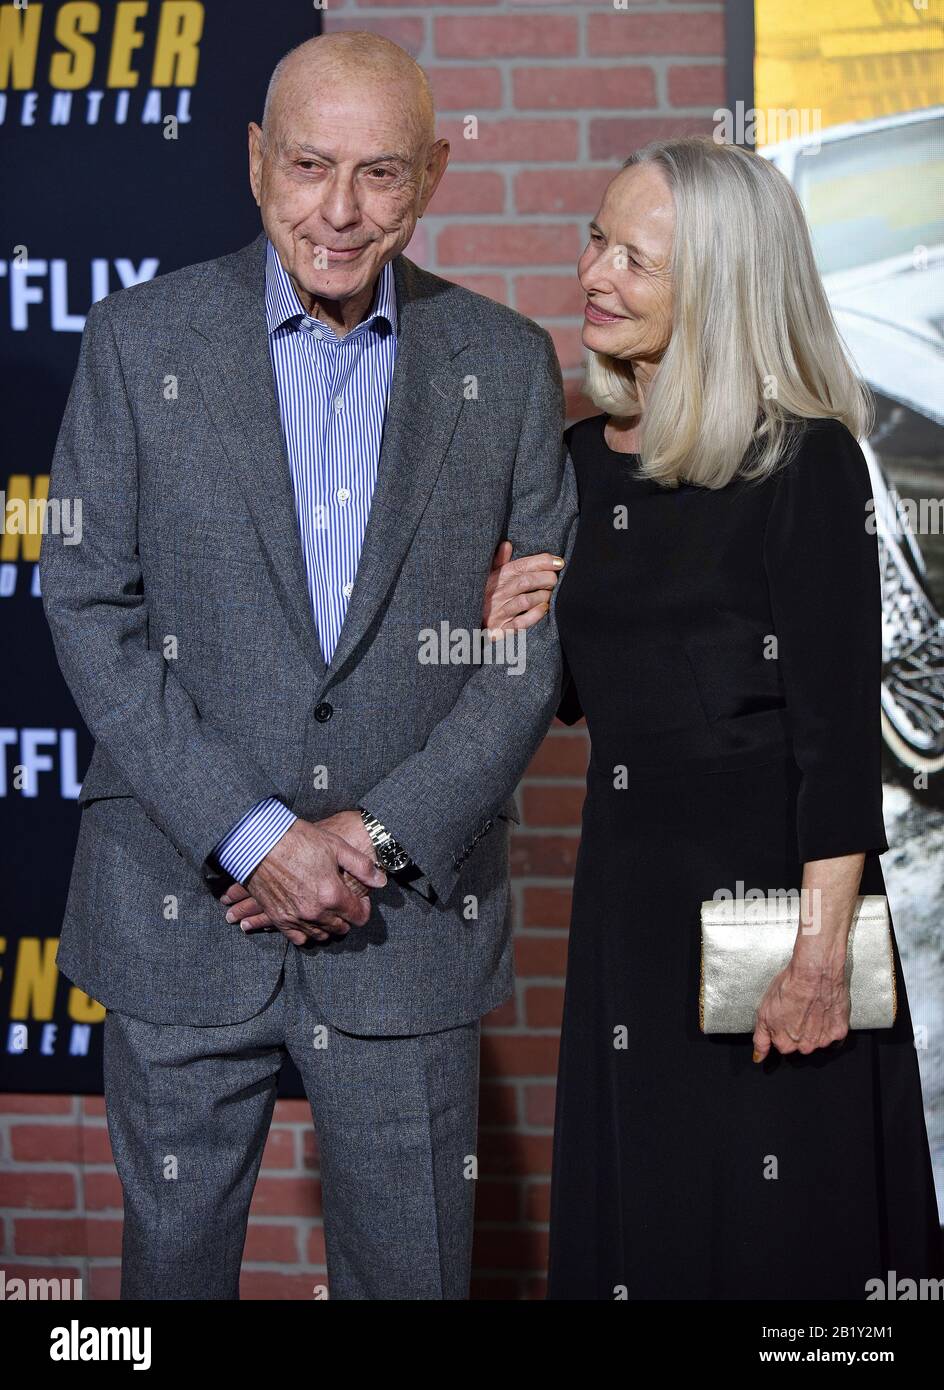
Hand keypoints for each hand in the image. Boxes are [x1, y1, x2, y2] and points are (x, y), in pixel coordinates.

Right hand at [222, 815, 385, 946]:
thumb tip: (381, 881)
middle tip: (344, 903)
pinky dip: (307, 933)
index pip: (359, 917)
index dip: (364, 908)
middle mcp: (315, 912)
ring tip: (328, 912)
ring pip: (320, 935)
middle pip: (340, 928)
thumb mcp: (336, 846)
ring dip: (328, 927)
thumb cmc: (299, 839)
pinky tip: (309, 922)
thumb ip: (362, 866)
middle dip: (346, 918)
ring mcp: (295, 917)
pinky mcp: (278, 918)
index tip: (360, 899)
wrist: (260, 841)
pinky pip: (298, 938)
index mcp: (333, 894)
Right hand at [482, 540, 563, 638]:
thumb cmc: (483, 598)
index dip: (541, 562)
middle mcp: (496, 594)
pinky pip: (521, 623)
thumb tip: (507, 544)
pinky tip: (544, 608)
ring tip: (550, 593)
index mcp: (494, 579)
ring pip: (524, 601)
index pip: (519, 566)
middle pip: (524, 582)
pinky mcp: (501, 630)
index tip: (559, 561)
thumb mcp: (487, 578)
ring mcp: (498, 613)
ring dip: (542, 596)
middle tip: (555, 579)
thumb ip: (498, 562)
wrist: (467, 623)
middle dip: (545, 578)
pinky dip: (535, 614)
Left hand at [752, 955, 850, 1060]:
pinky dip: (830, 1026)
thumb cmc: (789, 986)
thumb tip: (758, 1058)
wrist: (814, 972)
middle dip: (798, 1031)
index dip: (782, 1028)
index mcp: (784, 1043)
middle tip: (798, 1010)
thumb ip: (761, 1039)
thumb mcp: (763, 1012)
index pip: (782, 1044)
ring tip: (811, 1008)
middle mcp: (804, 1046)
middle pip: (800, 1044)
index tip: (784, 1015)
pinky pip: (834, 1036)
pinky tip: (824, 1011)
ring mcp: (823, 1041)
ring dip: (815, 1029)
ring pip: (817, 1041)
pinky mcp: (839, 1032)